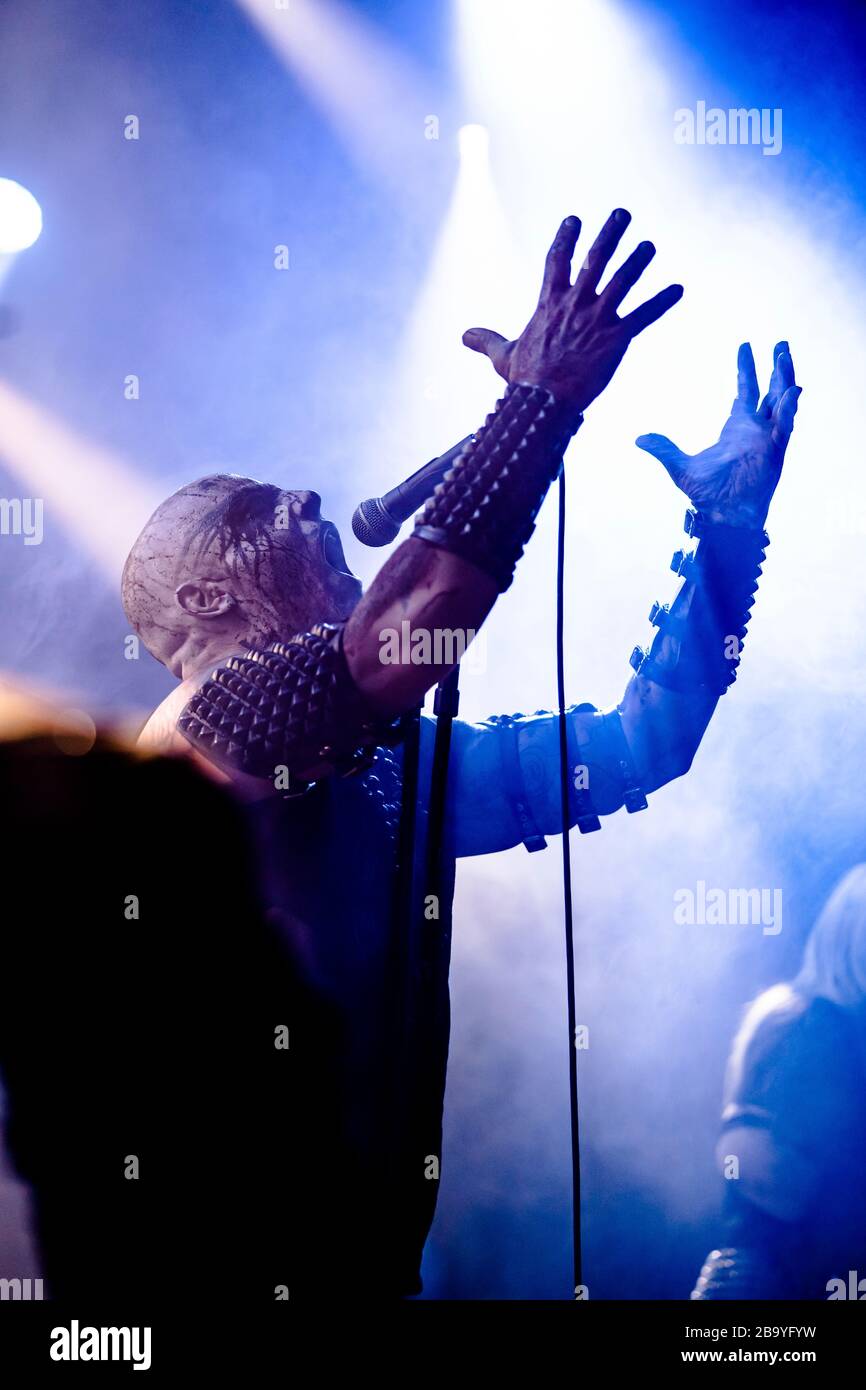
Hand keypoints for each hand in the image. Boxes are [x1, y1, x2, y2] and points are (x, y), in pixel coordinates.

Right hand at [462, 210, 682, 414]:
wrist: (544, 402)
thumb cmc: (524, 380)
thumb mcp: (502, 356)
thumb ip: (487, 340)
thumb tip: (464, 336)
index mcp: (549, 302)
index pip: (557, 259)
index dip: (566, 237)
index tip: (575, 219)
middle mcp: (575, 303)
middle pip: (595, 258)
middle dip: (610, 234)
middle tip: (623, 214)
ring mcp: (598, 319)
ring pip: (624, 280)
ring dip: (639, 260)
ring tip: (649, 246)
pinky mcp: (617, 338)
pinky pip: (644, 316)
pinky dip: (663, 302)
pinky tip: (679, 289)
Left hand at [636, 342, 800, 529]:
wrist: (722, 515)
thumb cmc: (706, 495)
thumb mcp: (679, 466)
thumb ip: (663, 449)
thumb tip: (639, 439)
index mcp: (736, 428)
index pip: (745, 391)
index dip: (746, 369)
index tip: (744, 346)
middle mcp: (756, 429)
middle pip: (771, 391)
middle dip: (777, 367)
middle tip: (780, 343)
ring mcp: (768, 439)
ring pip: (782, 402)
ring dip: (785, 379)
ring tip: (785, 355)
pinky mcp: (776, 451)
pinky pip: (786, 425)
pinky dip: (789, 408)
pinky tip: (791, 391)